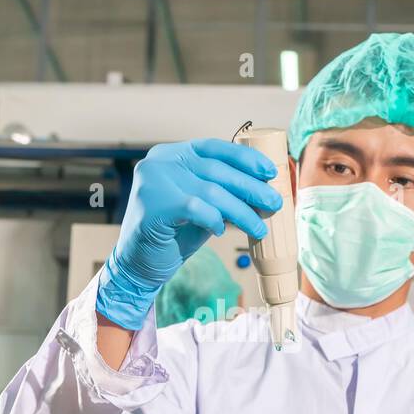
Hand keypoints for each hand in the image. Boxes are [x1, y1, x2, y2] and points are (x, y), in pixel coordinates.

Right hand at [96, 139, 279, 328]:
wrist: (138, 265)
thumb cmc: (173, 234)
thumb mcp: (200, 205)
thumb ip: (220, 191)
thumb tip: (263, 189)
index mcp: (171, 154)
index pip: (214, 148)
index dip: (245, 158)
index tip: (269, 172)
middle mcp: (160, 162)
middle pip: (216, 170)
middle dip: (250, 188)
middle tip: (274, 203)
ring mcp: (153, 181)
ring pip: (211, 191)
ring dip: (241, 210)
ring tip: (259, 227)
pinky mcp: (153, 205)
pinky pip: (197, 208)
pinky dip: (214, 219)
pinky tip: (222, 230)